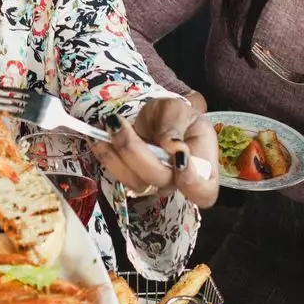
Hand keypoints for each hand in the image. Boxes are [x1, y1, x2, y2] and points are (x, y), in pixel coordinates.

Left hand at [92, 97, 219, 208]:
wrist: (162, 118)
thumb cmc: (178, 116)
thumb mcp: (180, 111)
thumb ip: (176, 127)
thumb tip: (174, 147)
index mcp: (204, 169)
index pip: (203, 191)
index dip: (191, 182)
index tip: (179, 159)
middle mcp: (179, 182)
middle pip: (160, 181)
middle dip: (136, 153)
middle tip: (120, 125)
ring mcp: (155, 183)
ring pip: (135, 181)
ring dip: (115, 155)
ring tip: (108, 126)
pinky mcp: (135, 178)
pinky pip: (120, 174)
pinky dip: (106, 155)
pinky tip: (98, 137)